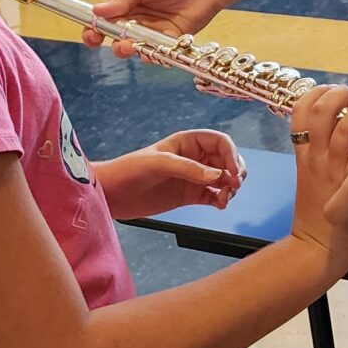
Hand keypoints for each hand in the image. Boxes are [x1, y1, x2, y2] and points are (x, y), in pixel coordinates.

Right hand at [89, 0, 223, 50]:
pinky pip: (156, 51)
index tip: (91, 33)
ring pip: (134, 46)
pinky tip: (148, 50)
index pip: (104, 17)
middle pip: (115, 36)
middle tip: (105, 41)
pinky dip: (150, 54)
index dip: (94, 27)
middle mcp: (138, 16)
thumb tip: (98, 11)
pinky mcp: (171, 38)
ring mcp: (154, 29)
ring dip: (126, 49)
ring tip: (127, 45)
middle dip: (108, 41)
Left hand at [97, 129, 245, 218]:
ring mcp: (193, 177)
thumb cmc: (129, 170)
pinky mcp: (189, 195)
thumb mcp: (159, 164)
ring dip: (231, 188)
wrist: (112, 193)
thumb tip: (217, 176)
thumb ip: (189, 168)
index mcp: (187, 142)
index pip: (220, 142)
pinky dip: (222, 200)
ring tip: (225, 199)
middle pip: (227, 160)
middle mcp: (194, 158)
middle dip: (236, 172)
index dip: (231, 154)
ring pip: (224, 179)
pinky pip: (214, 196)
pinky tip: (220, 204)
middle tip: (235, 186)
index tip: (233, 172)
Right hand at [288, 82, 347, 279]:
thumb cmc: (318, 212)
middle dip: (340, 95)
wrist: (318, 248)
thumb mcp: (315, 176)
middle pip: (321, 110)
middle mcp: (316, 157)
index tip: (333, 92)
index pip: (300, 109)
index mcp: (304, 153)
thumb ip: (326, 151)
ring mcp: (335, 170)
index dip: (317, 92)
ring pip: (345, 128)